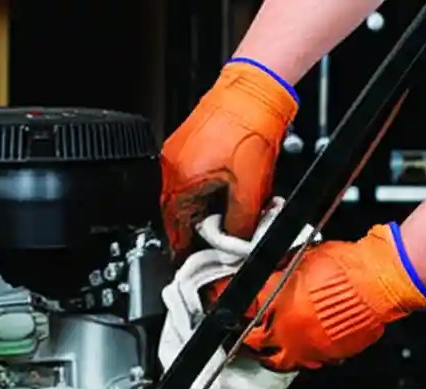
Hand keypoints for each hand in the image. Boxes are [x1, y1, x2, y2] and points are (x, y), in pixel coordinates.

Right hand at [160, 60, 298, 264]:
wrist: (255, 91)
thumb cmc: (248, 127)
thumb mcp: (249, 189)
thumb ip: (239, 224)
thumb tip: (235, 242)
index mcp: (177, 182)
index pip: (174, 231)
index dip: (188, 250)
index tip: (197, 261)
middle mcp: (170, 168)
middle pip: (181, 214)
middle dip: (205, 226)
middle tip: (227, 232)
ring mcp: (178, 154)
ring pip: (190, 195)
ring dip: (211, 205)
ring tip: (236, 203)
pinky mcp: (190, 144)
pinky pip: (195, 176)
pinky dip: (212, 186)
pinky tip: (233, 183)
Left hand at [203, 223, 425, 371]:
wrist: (381, 281)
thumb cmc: (345, 266)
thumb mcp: (299, 259)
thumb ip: (275, 273)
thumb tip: (259, 276)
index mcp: (277, 307)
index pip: (240, 309)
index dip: (227, 304)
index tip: (220, 300)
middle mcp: (289, 333)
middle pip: (254, 344)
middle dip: (244, 337)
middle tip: (242, 329)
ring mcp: (309, 349)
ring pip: (278, 359)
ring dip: (270, 351)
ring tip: (267, 342)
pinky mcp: (329, 356)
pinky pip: (307, 360)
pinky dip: (299, 353)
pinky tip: (300, 341)